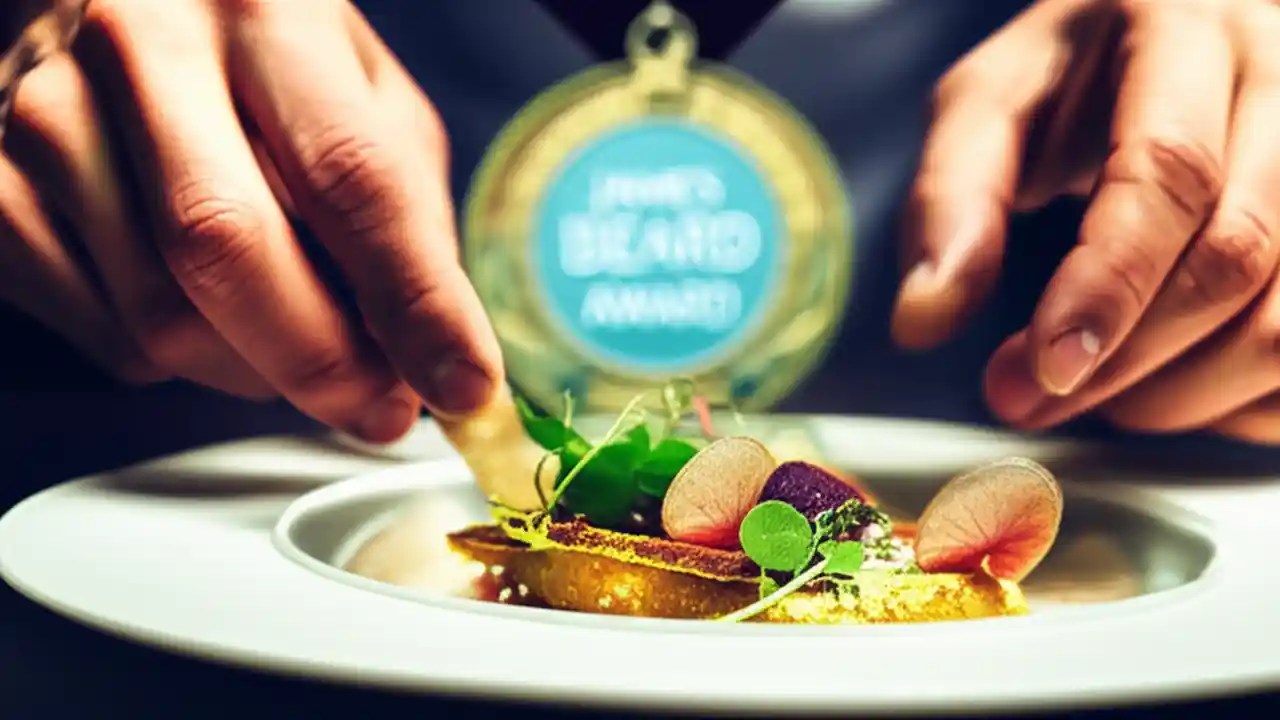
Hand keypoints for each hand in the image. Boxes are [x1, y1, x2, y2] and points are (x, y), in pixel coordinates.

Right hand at [1, 0, 502, 441]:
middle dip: (325, 364)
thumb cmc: (262, 53)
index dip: (414, 301)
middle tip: (385, 407)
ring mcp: (45, 119)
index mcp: (266, 12)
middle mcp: (141, 50)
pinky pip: (113, 343)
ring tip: (300, 336)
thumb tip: (442, 355)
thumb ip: (408, 214)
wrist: (121, 2)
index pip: (351, 178)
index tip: (462, 384)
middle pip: (229, 250)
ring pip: (164, 320)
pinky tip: (212, 312)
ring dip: (260, 371)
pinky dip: (186, 362)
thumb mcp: (367, 97)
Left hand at [893, 0, 1279, 443]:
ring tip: (1095, 389)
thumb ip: (952, 200)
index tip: (1045, 369)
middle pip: (1235, 254)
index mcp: (1185, 33)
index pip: (1167, 172)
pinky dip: (1235, 404)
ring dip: (1182, 394)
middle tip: (1031, 398)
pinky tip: (1168, 387)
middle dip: (1126, 359)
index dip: (1108, 285)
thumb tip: (921, 318)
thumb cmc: (1074, 76)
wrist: (1173, 36)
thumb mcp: (989, 105)